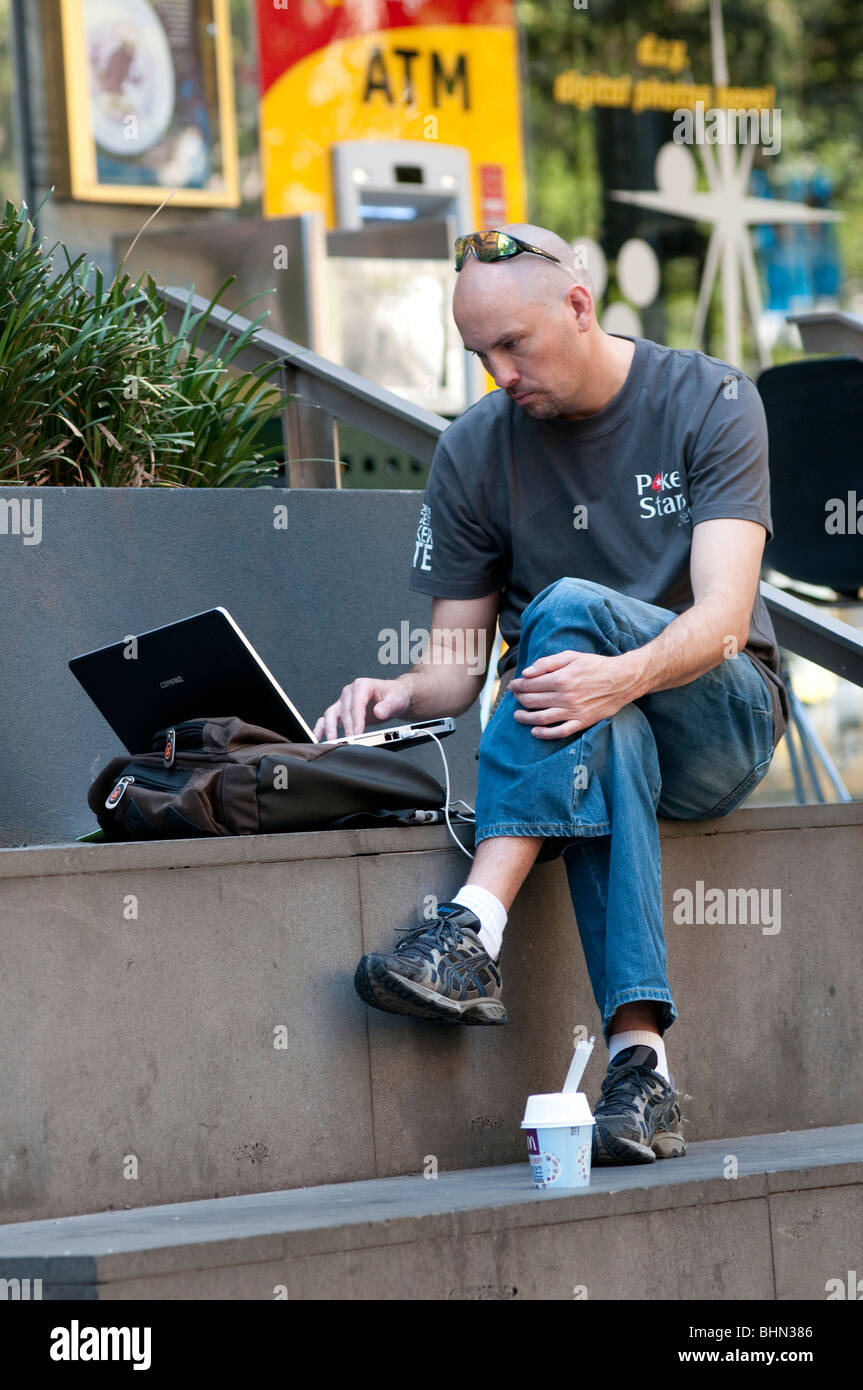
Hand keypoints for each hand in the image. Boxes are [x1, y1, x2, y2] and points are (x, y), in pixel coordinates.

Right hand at [313, 677, 411, 740]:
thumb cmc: (394, 695)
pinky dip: (321, 728)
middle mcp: (349, 692)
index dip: (356, 719)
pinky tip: (318, 738)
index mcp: (362, 685)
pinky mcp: (341, 712)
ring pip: (330, 714)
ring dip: (330, 728)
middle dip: (347, 727)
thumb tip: (379, 712)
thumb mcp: (396, 699)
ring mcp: (343, 702)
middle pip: (344, 711)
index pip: (356, 703)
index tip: (357, 733)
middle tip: (351, 741)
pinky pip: (326, 719)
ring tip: (333, 741)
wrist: (393, 697)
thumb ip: (388, 706)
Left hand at [508, 650, 638, 738]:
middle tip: (516, 697)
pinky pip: (560, 732)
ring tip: (518, 715)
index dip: (517, 686)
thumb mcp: (571, 656)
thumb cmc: (596, 666)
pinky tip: (535, 732)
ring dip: (525, 718)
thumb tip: (526, 673)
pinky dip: (545, 734)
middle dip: (520, 699)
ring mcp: (573, 712)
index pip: (530, 685)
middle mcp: (565, 697)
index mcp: (561, 679)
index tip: (513, 685)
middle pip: (533, 701)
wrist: (622, 679)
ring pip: (541, 719)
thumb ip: (546, 663)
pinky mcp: (582, 722)